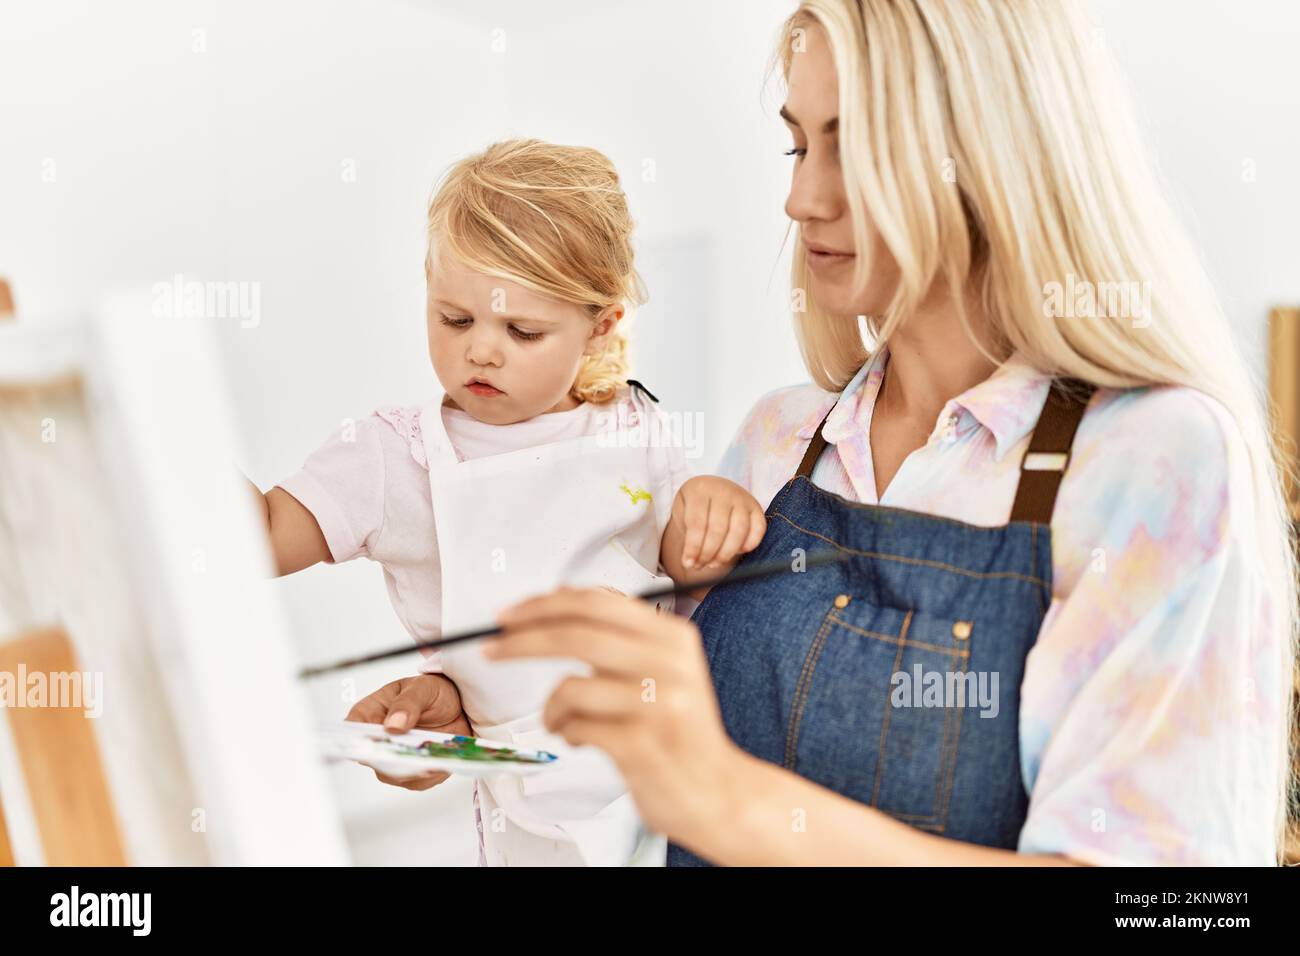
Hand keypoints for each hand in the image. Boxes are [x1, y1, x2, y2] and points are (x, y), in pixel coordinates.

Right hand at [345, 674, 471, 790]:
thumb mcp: (422, 689)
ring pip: (392, 774)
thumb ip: (407, 704)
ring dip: (411, 771)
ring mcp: (394, 756)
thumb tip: (392, 726)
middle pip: (371, 757)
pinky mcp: (412, 771)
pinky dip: (428, 776)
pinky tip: (439, 764)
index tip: (367, 744)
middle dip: (389, 759)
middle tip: (408, 756)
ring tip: (430, 763)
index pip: (352, 726)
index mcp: (371, 712)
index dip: (354, 738)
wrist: (458, 706)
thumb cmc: (433, 692)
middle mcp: (378, 738)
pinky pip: (415, 782)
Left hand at [485, 586, 746, 846]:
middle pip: (576, 634)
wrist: (718, 792)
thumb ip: (619, 637)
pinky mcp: (642, 745)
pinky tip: (582, 739)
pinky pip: (576, 728)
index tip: (510, 614)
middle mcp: (669, 664)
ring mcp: (657, 705)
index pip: (597, 602)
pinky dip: (567, 733)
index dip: (544, 603)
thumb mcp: (663, 669)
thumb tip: (556, 601)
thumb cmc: (678, 731)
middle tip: (491, 647)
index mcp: (673, 636)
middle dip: (522, 640)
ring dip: (551, 708)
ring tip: (560, 721)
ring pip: (570, 687)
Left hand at [671, 476, 765, 571]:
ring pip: (739, 530)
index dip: (693, 547)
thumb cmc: (694, 507)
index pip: (697, 523)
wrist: (711, 490)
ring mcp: (742, 498)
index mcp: (700, 489)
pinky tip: (736, 552)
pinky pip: (758, 529)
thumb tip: (690, 563)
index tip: (688, 563)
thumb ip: (686, 535)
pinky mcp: (756, 507)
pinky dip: (749, 545)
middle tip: (700, 565)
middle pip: (718, 528)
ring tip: (714, 563)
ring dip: (726, 553)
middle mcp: (723, 491)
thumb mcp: (683, 513)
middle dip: (708, 553)